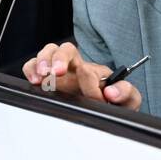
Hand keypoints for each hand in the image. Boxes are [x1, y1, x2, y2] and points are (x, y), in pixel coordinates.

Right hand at [22, 42, 141, 109]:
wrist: (106, 110)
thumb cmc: (116, 102)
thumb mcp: (129, 100)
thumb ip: (126, 93)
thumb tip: (111, 92)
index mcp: (96, 72)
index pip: (89, 68)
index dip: (89, 81)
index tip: (94, 94)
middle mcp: (76, 68)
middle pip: (65, 50)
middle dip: (59, 58)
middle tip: (57, 72)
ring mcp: (60, 74)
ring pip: (48, 54)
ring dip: (42, 62)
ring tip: (42, 76)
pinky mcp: (46, 81)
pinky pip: (34, 68)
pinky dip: (30, 70)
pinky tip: (34, 81)